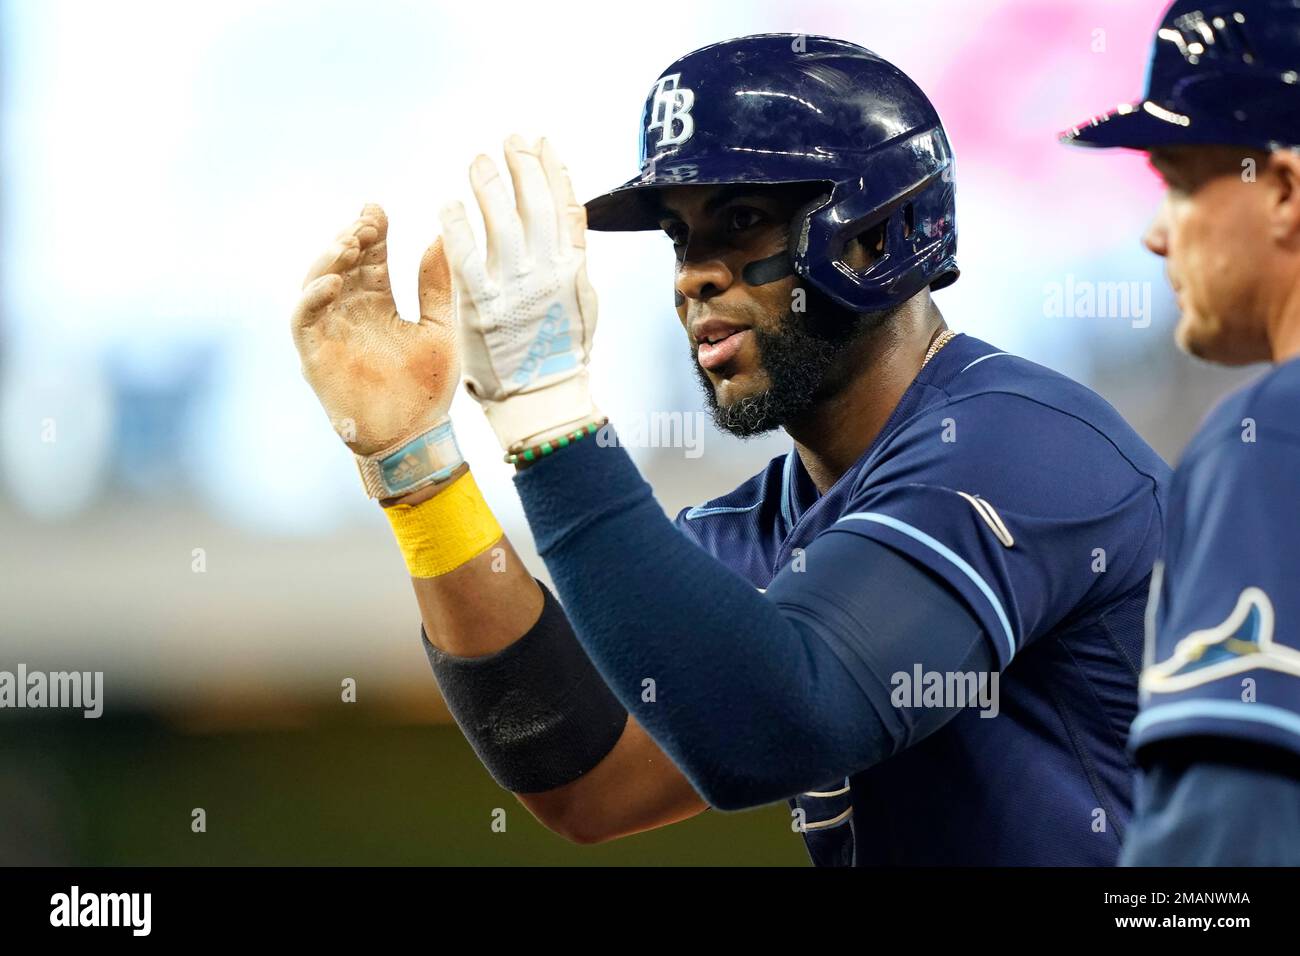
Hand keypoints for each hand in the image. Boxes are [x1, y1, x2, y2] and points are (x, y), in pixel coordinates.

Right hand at [291, 204, 457, 457]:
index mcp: (379, 305)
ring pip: (316, 282)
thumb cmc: (428, 389)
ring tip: (350, 243)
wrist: (415, 437)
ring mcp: (330, 332)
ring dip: (330, 259)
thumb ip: (436, 286)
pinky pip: (304, 319)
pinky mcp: (315, 355)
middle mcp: (350, 313)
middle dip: (351, 238)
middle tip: (368, 223)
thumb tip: (438, 237)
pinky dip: (313, 297)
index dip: (371, 232)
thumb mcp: (439, 328)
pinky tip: (334, 282)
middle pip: (342, 264)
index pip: (370, 259)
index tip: (377, 210)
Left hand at [439, 135, 599, 452]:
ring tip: (478, 163)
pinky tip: (450, 205)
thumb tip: (571, 213)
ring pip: (502, 220)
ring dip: (489, 185)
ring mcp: (515, 287)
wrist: (540, 398)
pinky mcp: (482, 305)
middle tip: (508, 142)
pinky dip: (458, 226)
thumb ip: (574, 257)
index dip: (553, 169)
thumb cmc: (559, 354)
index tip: (542, 143)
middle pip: (535, 204)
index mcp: (572, 269)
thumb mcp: (582, 301)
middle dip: (522, 166)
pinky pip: (466, 256)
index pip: (565, 205)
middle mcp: (546, 272)